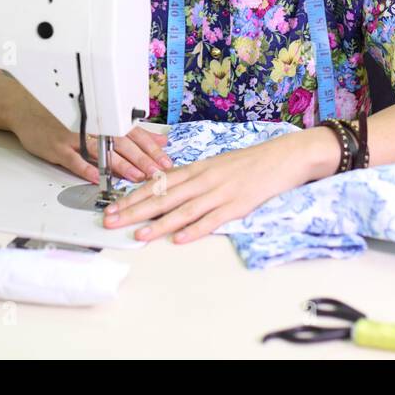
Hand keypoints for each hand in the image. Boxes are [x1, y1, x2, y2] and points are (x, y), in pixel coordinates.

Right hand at [10, 119, 172, 185]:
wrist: (28, 109)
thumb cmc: (66, 116)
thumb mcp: (100, 121)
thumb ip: (131, 132)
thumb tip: (159, 141)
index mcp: (105, 120)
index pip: (134, 134)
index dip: (151, 148)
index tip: (166, 162)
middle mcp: (93, 127)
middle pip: (122, 143)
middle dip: (142, 158)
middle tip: (157, 173)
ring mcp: (75, 136)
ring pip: (102, 150)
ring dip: (120, 164)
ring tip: (135, 176)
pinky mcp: (58, 146)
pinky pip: (74, 158)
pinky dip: (86, 168)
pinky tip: (98, 177)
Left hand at [102, 129, 335, 243]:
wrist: (282, 155)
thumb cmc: (248, 162)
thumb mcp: (214, 164)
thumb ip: (191, 177)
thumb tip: (165, 186)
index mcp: (196, 169)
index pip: (156, 184)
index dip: (132, 197)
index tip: (112, 208)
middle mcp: (203, 179)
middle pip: (163, 197)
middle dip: (134, 210)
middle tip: (111, 221)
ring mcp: (219, 192)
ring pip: (183, 209)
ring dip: (159, 224)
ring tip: (140, 234)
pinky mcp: (237, 205)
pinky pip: (212, 219)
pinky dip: (195, 230)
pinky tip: (180, 239)